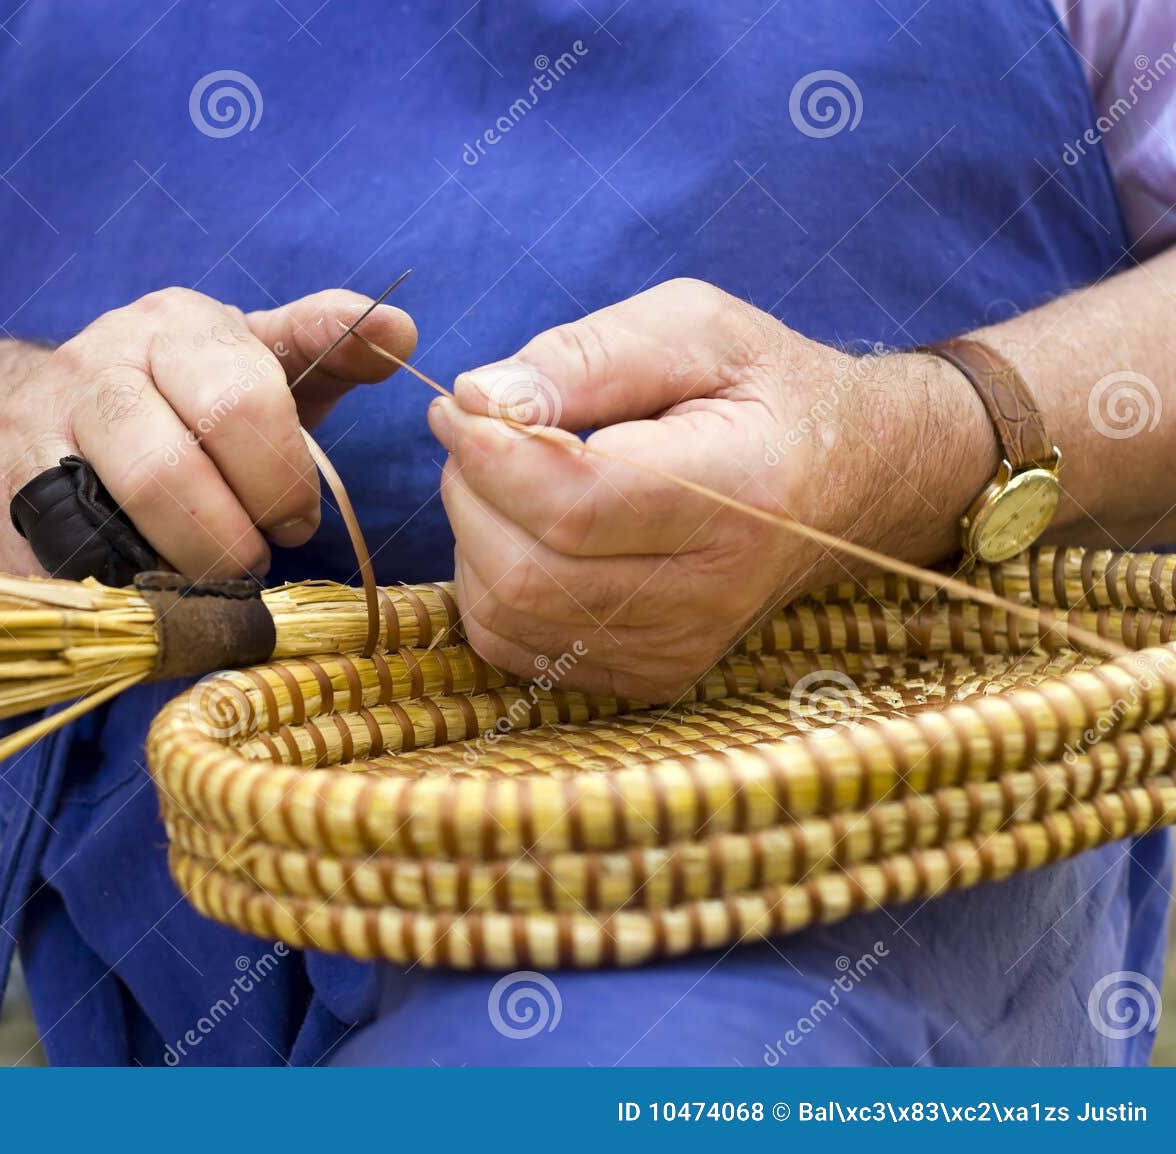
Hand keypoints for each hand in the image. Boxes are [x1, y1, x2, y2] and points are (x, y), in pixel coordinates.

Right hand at [0, 287, 415, 577]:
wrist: (33, 412)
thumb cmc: (181, 399)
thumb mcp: (256, 361)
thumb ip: (329, 346)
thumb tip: (399, 330)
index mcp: (176, 327)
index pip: (240, 400)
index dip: (280, 480)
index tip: (296, 519)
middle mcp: (95, 364)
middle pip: (167, 471)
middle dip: (229, 539)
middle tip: (253, 559)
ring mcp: (31, 430)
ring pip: (108, 525)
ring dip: (172, 574)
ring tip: (201, 580)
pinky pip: (59, 569)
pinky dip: (113, 598)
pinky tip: (140, 592)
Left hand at [430, 278, 993, 701]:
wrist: (845, 482)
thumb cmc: (762, 390)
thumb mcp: (692, 327)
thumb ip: (583, 355)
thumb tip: (478, 398)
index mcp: (740, 492)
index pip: (573, 503)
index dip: (489, 455)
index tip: (458, 404)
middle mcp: (712, 591)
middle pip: (527, 570)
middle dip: (471, 491)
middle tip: (478, 433)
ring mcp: (679, 647)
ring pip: (510, 613)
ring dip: (474, 535)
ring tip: (505, 476)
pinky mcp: (648, 675)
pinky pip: (517, 645)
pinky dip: (490, 585)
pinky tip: (523, 531)